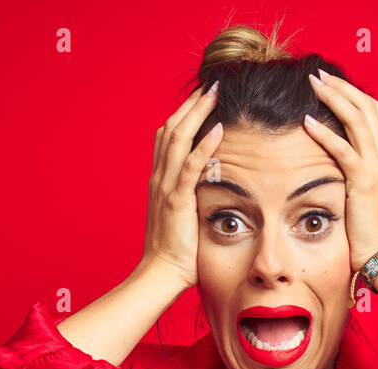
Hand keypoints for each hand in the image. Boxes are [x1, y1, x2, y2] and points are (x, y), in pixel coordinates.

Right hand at [137, 82, 224, 289]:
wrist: (160, 274)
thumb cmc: (175, 253)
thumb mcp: (180, 218)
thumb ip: (189, 199)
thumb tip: (208, 189)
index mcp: (159, 181)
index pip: (166, 138)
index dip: (182, 115)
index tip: (200, 100)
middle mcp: (159, 178)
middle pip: (170, 129)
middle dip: (191, 106)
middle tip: (210, 86)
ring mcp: (166, 187)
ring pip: (178, 139)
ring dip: (197, 114)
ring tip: (213, 94)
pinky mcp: (178, 200)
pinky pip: (191, 165)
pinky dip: (204, 144)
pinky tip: (218, 129)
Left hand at [301, 70, 377, 275]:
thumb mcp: (376, 201)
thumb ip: (368, 182)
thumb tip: (353, 176)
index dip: (357, 96)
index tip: (336, 86)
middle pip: (368, 108)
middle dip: (343, 88)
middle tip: (320, 75)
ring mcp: (377, 168)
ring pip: (358, 120)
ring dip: (335, 99)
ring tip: (315, 85)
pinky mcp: (363, 182)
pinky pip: (343, 150)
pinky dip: (325, 134)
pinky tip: (307, 123)